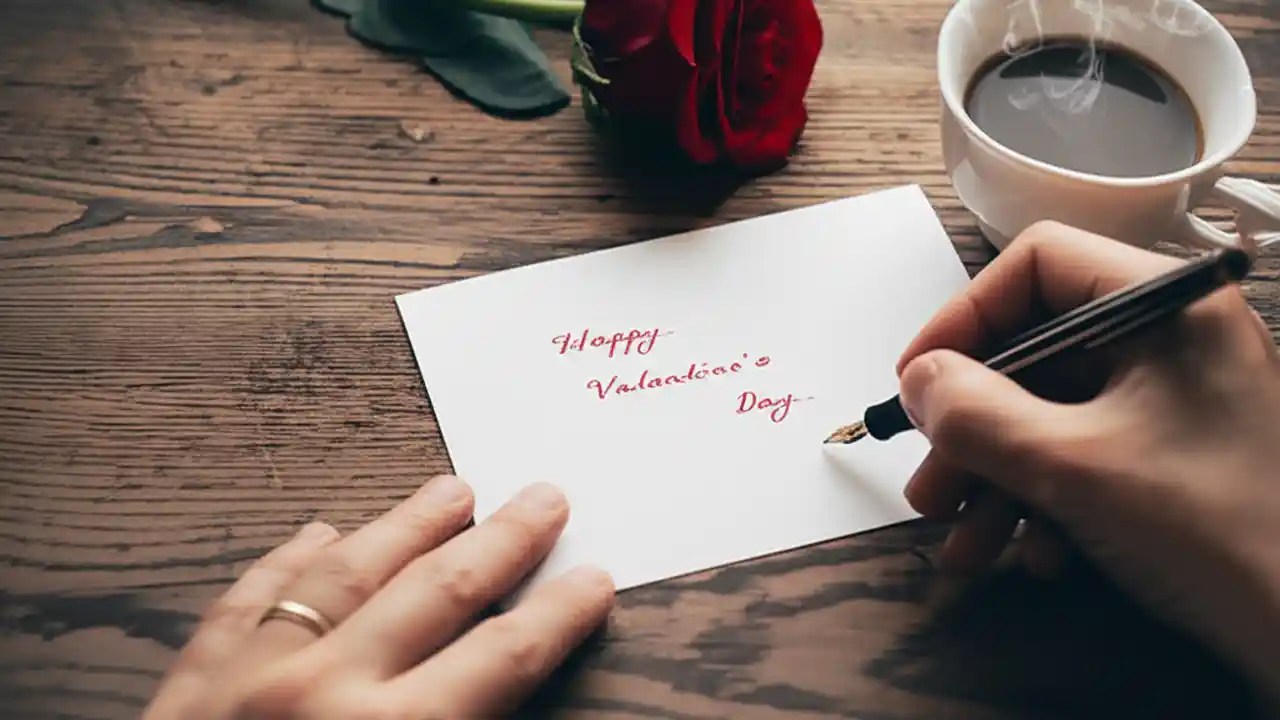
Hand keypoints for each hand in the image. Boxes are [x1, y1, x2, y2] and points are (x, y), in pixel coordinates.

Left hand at [144, 478, 613, 718]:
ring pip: (348, 571)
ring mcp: (252, 676)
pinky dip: (287, 561)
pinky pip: (250, 598)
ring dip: (407, 524)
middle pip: (440, 592)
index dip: (557, 615)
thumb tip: (501, 703)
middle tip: (543, 498)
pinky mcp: (193, 680)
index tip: (593, 579)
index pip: (503, 658)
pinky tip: (318, 533)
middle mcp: (327, 691)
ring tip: (452, 489)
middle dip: (503, 543)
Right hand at [896, 222, 1279, 697]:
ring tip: (966, 543)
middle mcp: (1171, 340)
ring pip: (1050, 414)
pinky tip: (1035, 557)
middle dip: (971, 428)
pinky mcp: (1174, 456)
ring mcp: (1175, 400)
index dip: (965, 317)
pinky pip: (1084, 456)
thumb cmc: (1218, 530)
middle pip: (1035, 351)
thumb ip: (978, 414)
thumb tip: (917, 381)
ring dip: (995, 479)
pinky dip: (1044, 503)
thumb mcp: (1074, 466)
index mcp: (1164, 306)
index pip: (1038, 264)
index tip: (918, 381)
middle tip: (931, 486)